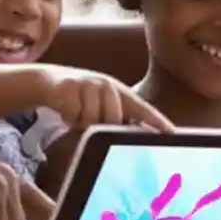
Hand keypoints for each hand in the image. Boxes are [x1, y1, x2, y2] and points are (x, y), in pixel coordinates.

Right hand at [31, 65, 175, 131]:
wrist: (49, 81)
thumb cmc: (79, 98)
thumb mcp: (100, 104)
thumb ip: (116, 116)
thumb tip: (130, 137)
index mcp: (119, 90)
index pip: (141, 108)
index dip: (157, 120)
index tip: (172, 132)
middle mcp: (107, 84)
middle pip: (113, 119)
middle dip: (100, 127)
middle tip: (87, 122)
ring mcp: (89, 84)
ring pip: (92, 120)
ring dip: (81, 123)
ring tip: (76, 113)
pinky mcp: (71, 87)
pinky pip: (75, 115)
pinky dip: (69, 118)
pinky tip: (66, 109)